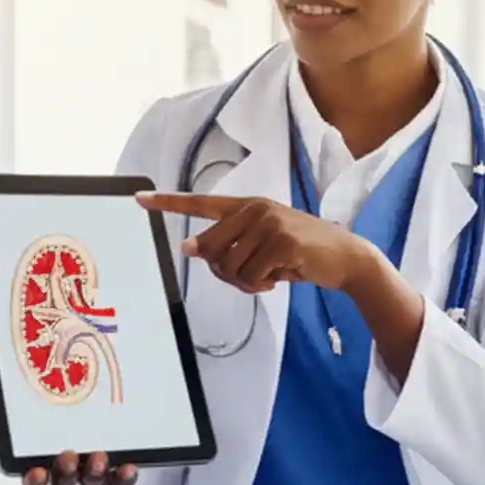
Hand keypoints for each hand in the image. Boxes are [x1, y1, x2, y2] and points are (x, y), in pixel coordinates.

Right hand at [0, 349, 138, 484]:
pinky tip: (128, 464)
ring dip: (94, 472)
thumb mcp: (18, 387)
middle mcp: (67, 463)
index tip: (33, 471)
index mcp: (40, 451)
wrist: (96, 399)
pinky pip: (121, 478)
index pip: (32, 474)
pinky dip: (125, 475)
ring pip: (92, 480)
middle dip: (65, 472)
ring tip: (98, 456)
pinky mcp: (119, 464)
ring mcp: (94, 466)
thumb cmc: (47, 402)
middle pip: (63, 478)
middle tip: (68, 455)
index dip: (32, 477)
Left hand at [136, 192, 380, 293]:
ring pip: (229, 268)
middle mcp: (254, 209)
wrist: (344, 257)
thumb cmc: (299, 253)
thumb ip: (229, 244)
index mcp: (246, 205)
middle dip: (224, 272)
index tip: (140, 198)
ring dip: (246, 283)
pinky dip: (262, 286)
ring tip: (268, 276)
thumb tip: (191, 248)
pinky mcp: (282, 243)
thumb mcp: (262, 245)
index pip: (201, 203)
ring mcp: (269, 223)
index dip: (168, 203)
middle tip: (251, 277)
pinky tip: (280, 278)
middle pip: (210, 249)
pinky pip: (251, 277)